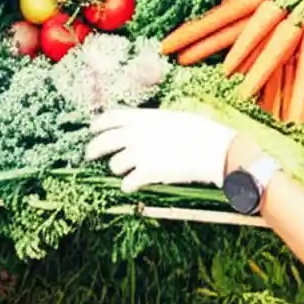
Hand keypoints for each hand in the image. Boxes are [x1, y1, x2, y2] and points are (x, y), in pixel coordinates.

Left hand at [85, 108, 235, 191]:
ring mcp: (140, 154)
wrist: (213, 150)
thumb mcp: (172, 118)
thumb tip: (142, 127)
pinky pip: (127, 184)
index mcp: (143, 117)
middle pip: (102, 142)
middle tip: (89, 155)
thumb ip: (152, 123)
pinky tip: (133, 186)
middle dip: (93, 149)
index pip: (110, 117)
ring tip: (128, 171)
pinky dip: (128, 186)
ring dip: (118, 169)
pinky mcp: (147, 173)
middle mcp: (136, 134)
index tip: (92, 129)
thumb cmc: (199, 132)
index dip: (98, 124)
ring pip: (114, 165)